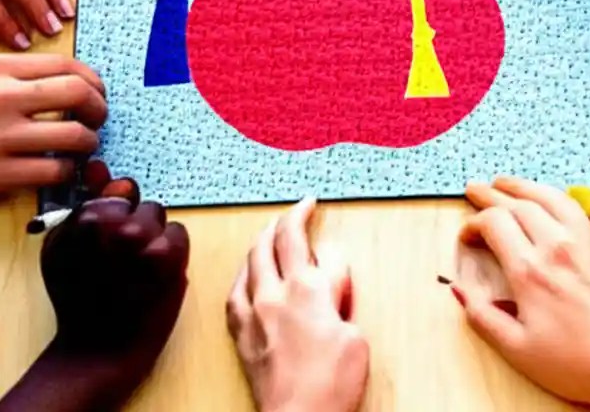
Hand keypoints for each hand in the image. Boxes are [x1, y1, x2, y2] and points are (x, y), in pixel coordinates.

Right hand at [0, 53, 105, 201]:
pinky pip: (54, 170)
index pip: (67, 65)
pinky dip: (66, 171)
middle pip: (79, 94)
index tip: (96, 92)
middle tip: (97, 120)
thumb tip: (63, 78)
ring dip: (88, 143)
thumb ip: (12, 73)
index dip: (93, 81)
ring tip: (81, 147)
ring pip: (74, 136)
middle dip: (99, 108)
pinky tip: (58, 169)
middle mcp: (0, 97)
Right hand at [42, 196, 188, 371]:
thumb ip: (82, 203)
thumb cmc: (75, 297)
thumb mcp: (62, 245)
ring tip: (136, 268)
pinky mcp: (168, 257)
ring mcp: (144, 238)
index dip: (117, 216)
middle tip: (122, 259)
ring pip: (160, 217)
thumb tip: (98, 167)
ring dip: (153, 237)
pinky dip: (171, 251)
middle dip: (135, 225)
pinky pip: (177, 234)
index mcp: (88, 216)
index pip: (119, 192)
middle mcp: (116, 222)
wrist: (96, 348)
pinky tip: (153, 274)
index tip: (111, 240)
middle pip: (141, 204)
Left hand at [226, 199, 368, 411]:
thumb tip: (330, 275)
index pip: (299, 237)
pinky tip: (246, 277)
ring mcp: (254, 314)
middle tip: (291, 214)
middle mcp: (275, 294)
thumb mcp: (355, 335)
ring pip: (249, 263)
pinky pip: (234, 294)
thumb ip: (339, 296)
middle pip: (271, 243)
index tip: (309, 204)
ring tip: (267, 236)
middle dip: (281, 222)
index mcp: (307, 289)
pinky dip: (242, 276)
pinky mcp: (242, 336)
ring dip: (259, 243)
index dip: (302, 214)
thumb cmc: (333, 385)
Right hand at [455, 177, 589, 411]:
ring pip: (549, 198)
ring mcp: (581, 245)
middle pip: (519, 204)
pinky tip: (547, 198)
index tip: (467, 236)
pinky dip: (553, 196)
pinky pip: (573, 209)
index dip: (474, 225)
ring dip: (524, 186)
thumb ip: (484, 317)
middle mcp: (555, 249)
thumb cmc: (579, 362)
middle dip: (492, 194)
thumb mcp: (518, 348)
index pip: (494, 224)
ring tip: (506, 181)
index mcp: (530, 272)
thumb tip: (460, 291)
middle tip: (475, 188)